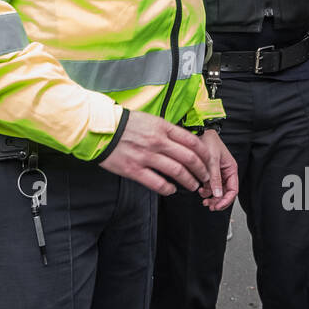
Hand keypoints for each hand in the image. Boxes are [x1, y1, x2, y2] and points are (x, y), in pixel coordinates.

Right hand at [98, 110, 213, 195]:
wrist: (101, 129)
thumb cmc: (123, 124)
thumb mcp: (148, 119)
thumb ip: (165, 130)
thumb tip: (181, 140)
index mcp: (162, 127)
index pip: (192, 141)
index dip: (204, 154)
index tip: (207, 160)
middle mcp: (157, 142)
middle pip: (189, 158)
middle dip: (201, 170)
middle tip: (204, 177)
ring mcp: (146, 156)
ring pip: (177, 172)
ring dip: (189, 181)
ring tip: (193, 186)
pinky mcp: (135, 170)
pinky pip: (158, 183)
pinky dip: (168, 189)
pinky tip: (171, 190)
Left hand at [197, 129, 237, 210]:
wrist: (200, 132)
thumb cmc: (209, 142)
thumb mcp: (212, 161)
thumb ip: (215, 178)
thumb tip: (217, 194)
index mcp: (231, 169)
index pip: (233, 190)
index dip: (226, 200)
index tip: (218, 206)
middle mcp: (226, 173)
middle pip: (225, 193)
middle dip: (218, 201)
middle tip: (210, 206)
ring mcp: (218, 173)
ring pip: (217, 191)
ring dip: (211, 197)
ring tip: (204, 199)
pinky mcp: (211, 173)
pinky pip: (211, 186)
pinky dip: (206, 190)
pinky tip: (201, 190)